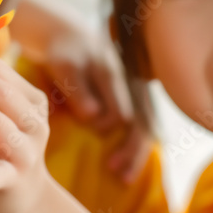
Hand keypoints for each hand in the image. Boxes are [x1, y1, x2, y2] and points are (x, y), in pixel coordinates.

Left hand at [43, 28, 153, 182]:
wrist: (72, 35)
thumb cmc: (65, 52)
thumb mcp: (65, 65)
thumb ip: (78, 90)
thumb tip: (93, 116)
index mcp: (114, 76)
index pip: (121, 112)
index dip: (107, 125)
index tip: (91, 130)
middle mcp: (131, 85)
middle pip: (142, 123)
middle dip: (132, 150)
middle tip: (114, 171)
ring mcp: (136, 91)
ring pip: (147, 127)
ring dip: (136, 153)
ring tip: (123, 176)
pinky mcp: (134, 98)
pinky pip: (144, 126)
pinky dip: (137, 146)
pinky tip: (128, 166)